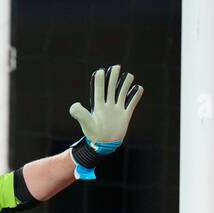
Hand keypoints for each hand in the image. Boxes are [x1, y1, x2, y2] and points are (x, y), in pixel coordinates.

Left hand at [68, 65, 142, 179]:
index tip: (100, 71)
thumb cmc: (94, 134)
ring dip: (125, 84)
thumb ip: (80, 113)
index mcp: (98, 106)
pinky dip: (135, 96)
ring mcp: (117, 109)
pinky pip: (131, 103)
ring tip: (129, 76)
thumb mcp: (86, 123)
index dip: (99, 80)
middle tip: (116, 66)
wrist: (104, 145)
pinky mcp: (125, 115)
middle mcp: (108, 105)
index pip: (99, 90)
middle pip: (111, 88)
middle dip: (113, 77)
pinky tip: (139, 88)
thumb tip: (74, 104)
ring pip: (122, 93)